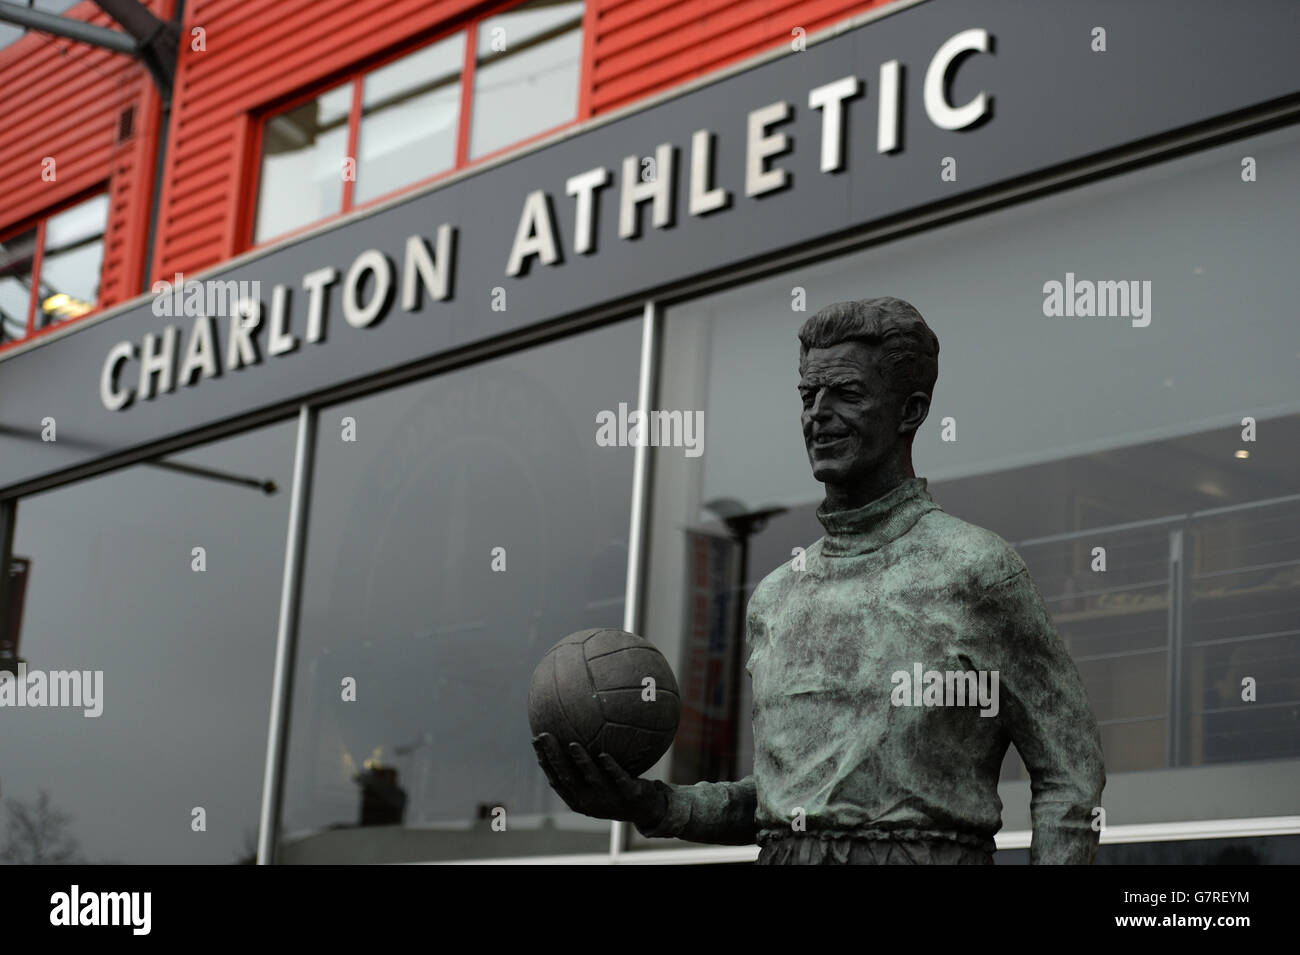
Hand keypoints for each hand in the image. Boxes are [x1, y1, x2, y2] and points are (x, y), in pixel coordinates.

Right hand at [532, 733, 666, 830]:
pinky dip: (611, 767)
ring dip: (581, 761)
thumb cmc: (615, 789)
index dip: (544, 760)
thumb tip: (568, 730)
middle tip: (545, 735)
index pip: (555, 779)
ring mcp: (609, 800)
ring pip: (592, 778)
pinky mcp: (628, 796)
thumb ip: (581, 765)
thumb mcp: (596, 782)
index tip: (535, 740)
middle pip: (567, 777)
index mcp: (578, 799)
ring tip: (573, 744)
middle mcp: (590, 802)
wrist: (645, 808)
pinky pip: (619, 779)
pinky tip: (604, 754)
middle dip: (554, 756)